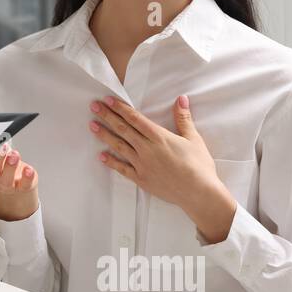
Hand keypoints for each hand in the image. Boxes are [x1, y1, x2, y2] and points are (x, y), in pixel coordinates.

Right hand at [0, 139, 38, 220]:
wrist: (15, 187)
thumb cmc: (2, 168)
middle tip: (1, 148)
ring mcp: (6, 186)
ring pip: (6, 180)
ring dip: (10, 167)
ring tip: (14, 155)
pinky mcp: (22, 188)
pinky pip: (24, 185)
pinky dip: (27, 177)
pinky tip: (29, 170)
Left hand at [88, 95, 236, 242]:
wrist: (198, 193)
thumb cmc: (199, 165)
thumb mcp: (193, 139)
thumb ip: (183, 118)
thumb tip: (181, 99)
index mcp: (159, 137)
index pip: (135, 119)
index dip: (121, 108)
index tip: (108, 100)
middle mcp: (147, 149)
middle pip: (123, 129)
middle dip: (108, 116)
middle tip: (94, 106)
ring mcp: (142, 164)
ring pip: (119, 146)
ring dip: (104, 135)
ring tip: (92, 126)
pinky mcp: (141, 178)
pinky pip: (122, 168)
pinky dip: (111, 162)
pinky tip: (101, 156)